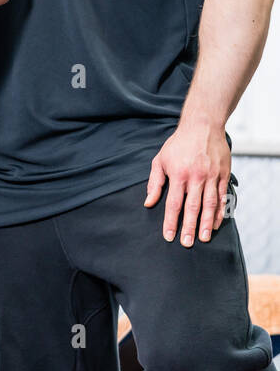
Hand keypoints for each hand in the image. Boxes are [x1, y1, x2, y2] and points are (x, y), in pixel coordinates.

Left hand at [144, 124, 231, 246]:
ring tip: (204, 238)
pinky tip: (215, 223)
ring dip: (206, 223)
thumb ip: (154, 183)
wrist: (202, 126)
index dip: (171, 222)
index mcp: (178, 174)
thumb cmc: (178, 144)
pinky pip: (222, 197)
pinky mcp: (223, 175)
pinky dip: (220, 212)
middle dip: (189, 227)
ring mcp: (211, 176)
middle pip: (192, 208)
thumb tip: (148, 203)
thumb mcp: (160, 160)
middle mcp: (196, 177)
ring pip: (210, 205)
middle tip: (188, 244)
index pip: (173, 203)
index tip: (169, 236)